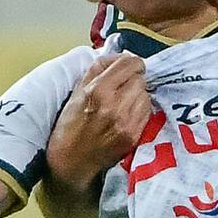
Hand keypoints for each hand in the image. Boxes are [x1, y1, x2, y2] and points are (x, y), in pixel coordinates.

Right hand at [46, 52, 152, 195]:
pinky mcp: (134, 135)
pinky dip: (140, 110)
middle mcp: (115, 105)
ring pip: (146, 95)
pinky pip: (147, 112)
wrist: (71, 162)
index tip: (126, 68)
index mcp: (98, 90)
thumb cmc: (70, 125)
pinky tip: (126, 115)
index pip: (130, 63)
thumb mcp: (77, 90)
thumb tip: (119, 56)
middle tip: (121, 87)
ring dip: (137, 95)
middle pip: (140, 78)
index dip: (130, 63)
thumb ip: (98, 69)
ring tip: (123, 103)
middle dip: (132, 80)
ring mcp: (127, 122)